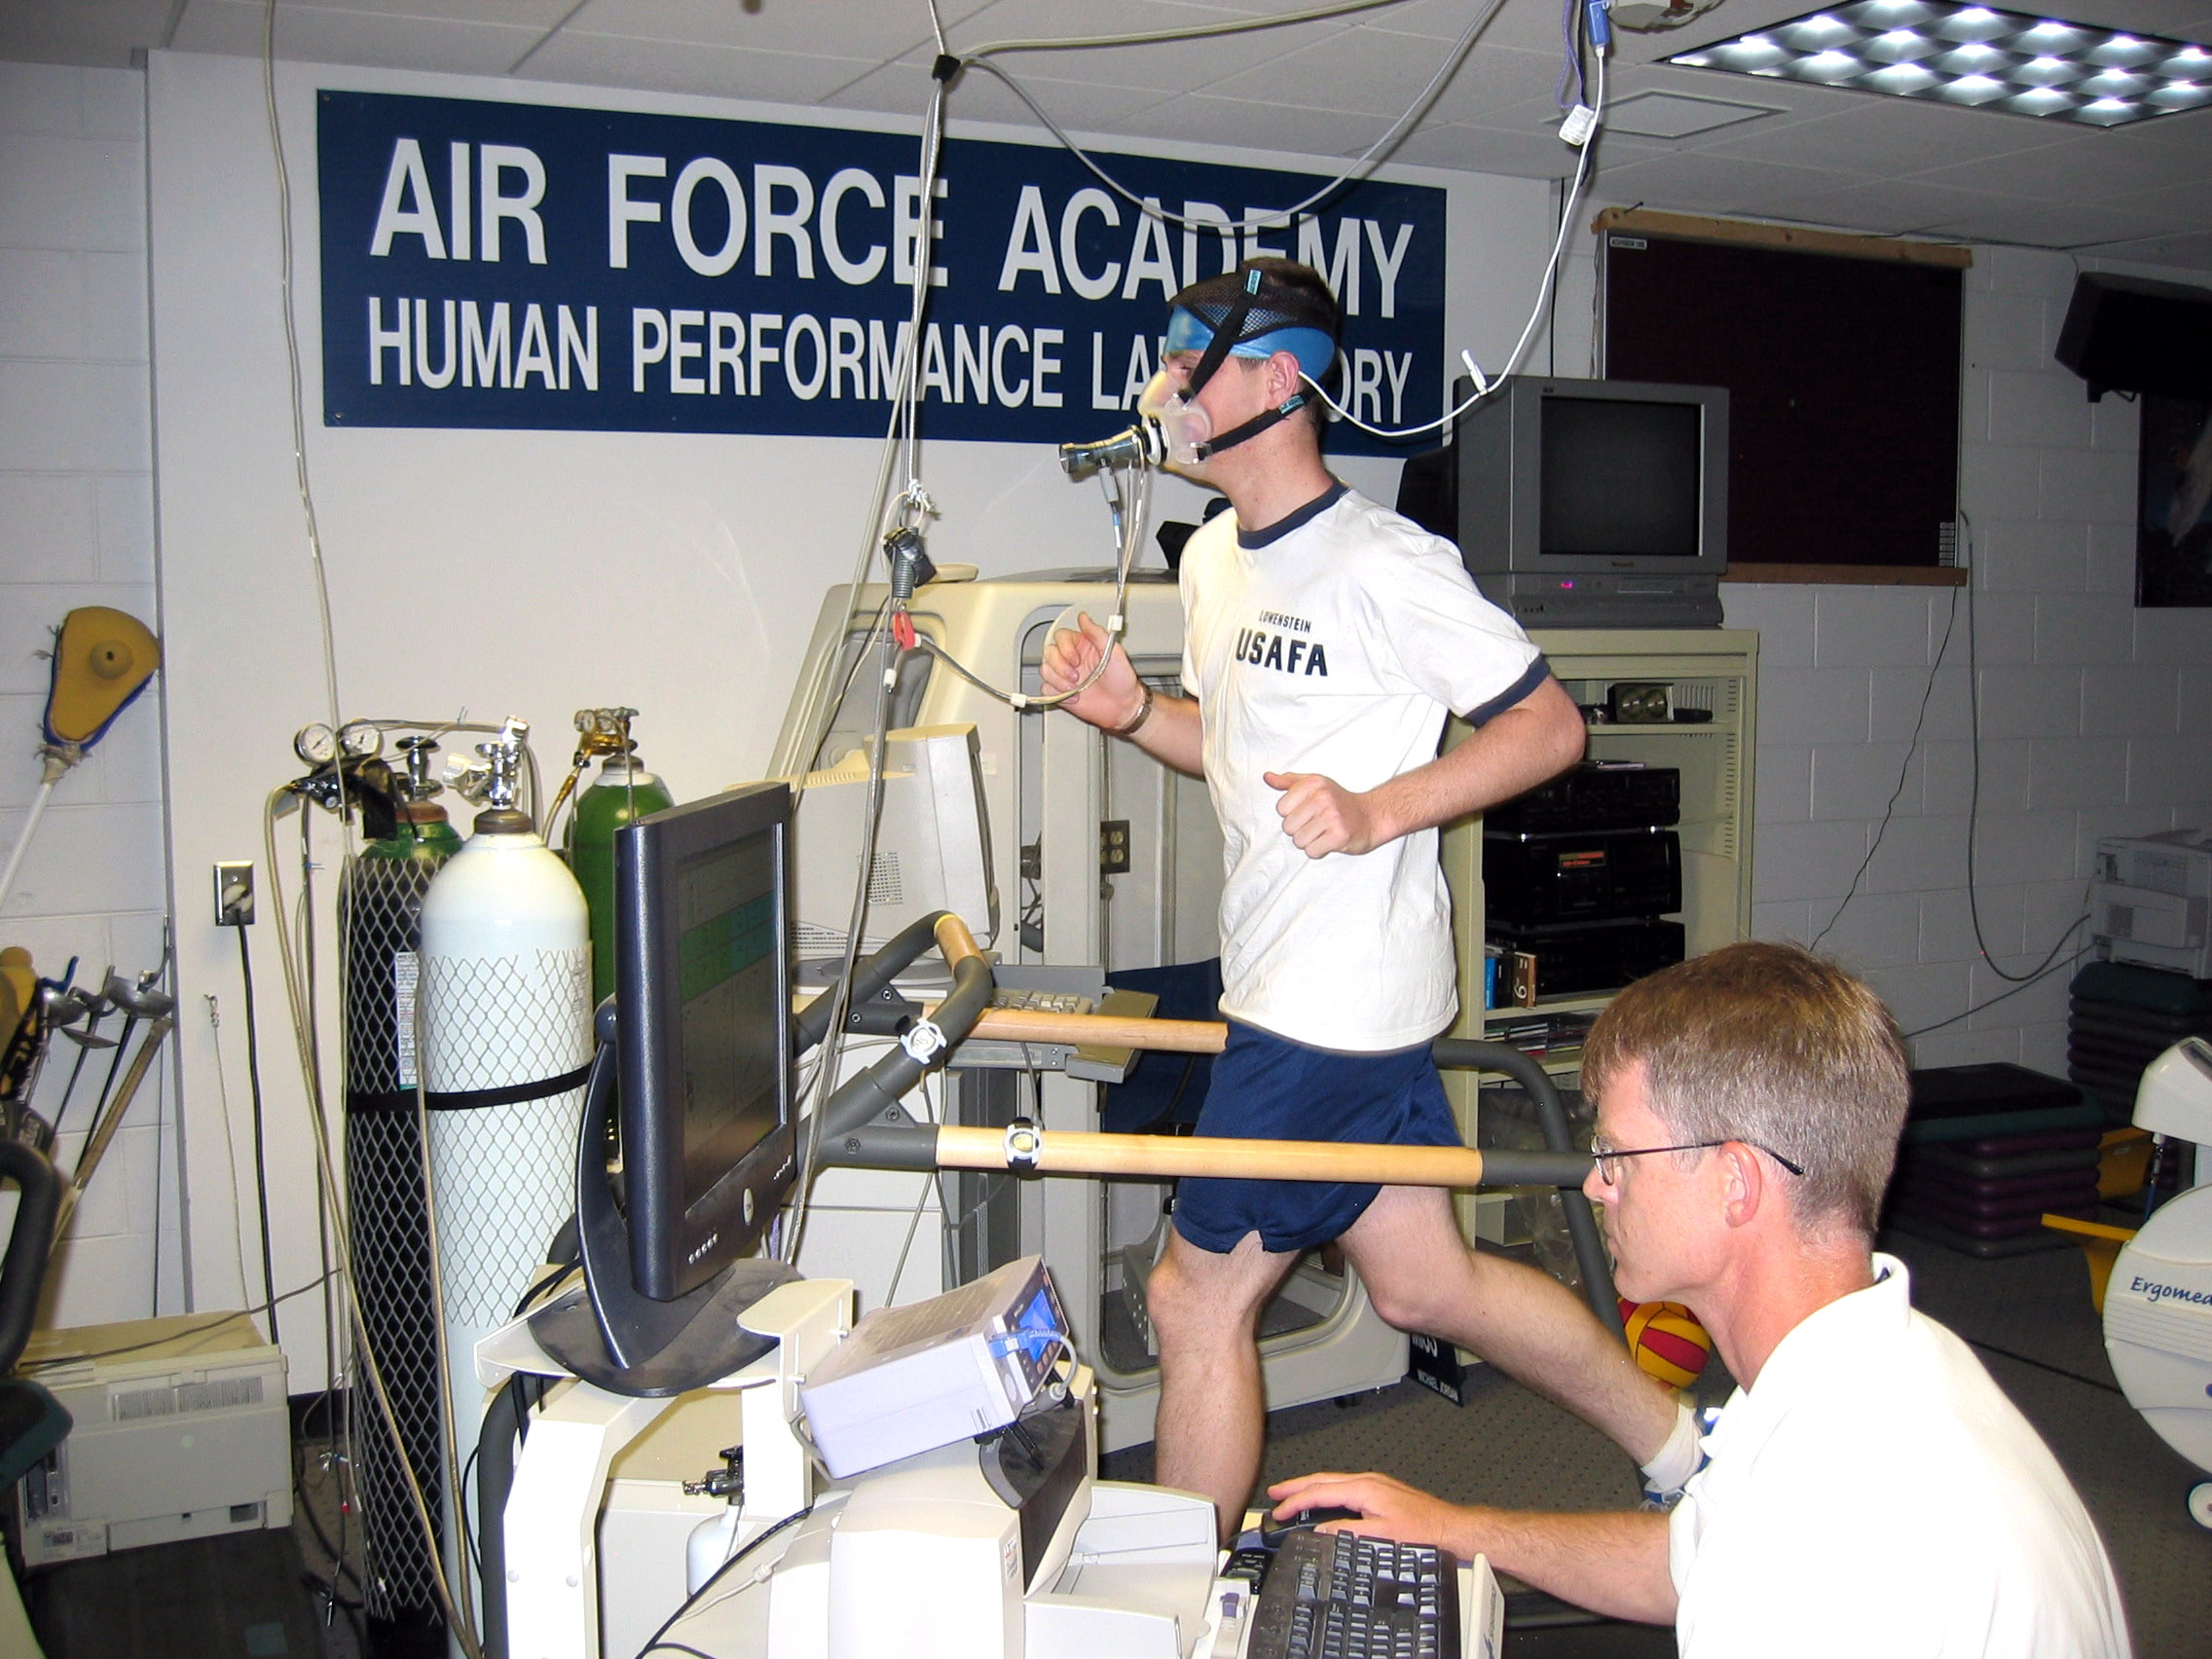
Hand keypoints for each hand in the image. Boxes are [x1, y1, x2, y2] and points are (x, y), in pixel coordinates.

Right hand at [1040, 612, 1142, 731]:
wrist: (1122, 707)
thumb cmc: (1122, 681)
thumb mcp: (1114, 651)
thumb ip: (1097, 632)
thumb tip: (1083, 617)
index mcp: (1083, 646)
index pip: (1061, 637)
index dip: (1065, 648)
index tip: (1076, 659)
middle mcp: (1071, 659)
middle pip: (1049, 653)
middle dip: (1061, 667)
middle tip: (1077, 677)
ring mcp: (1064, 676)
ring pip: (1046, 670)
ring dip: (1060, 681)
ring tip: (1076, 688)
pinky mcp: (1060, 693)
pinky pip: (1046, 689)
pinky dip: (1057, 694)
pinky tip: (1074, 697)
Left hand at [1265, 771, 1383, 856]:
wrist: (1372, 816)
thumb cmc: (1339, 801)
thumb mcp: (1316, 785)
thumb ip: (1289, 782)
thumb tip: (1267, 777)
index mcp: (1313, 783)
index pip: (1281, 808)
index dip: (1292, 814)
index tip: (1308, 811)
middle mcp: (1322, 797)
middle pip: (1288, 827)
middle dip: (1300, 829)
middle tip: (1318, 824)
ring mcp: (1331, 817)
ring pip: (1299, 841)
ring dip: (1309, 841)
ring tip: (1323, 832)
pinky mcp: (1339, 836)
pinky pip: (1312, 851)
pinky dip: (1319, 850)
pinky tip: (1329, 841)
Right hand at [1266, 1472, 1466, 1551]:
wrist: (1447, 1527)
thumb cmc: (1422, 1531)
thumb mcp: (1381, 1536)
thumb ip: (1348, 1532)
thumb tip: (1322, 1532)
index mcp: (1364, 1489)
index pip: (1320, 1493)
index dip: (1296, 1502)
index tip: (1280, 1511)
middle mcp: (1368, 1481)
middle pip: (1322, 1480)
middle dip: (1296, 1486)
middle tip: (1275, 1493)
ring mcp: (1374, 1484)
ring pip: (1332, 1481)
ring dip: (1310, 1488)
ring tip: (1292, 1495)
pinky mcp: (1380, 1490)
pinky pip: (1344, 1486)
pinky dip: (1326, 1491)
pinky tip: (1323, 1499)